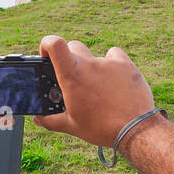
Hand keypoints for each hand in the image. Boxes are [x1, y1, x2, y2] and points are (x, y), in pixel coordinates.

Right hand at [32, 36, 154, 146]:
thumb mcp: (71, 126)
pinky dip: (112, 62)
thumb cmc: (101, 128)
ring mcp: (109, 63)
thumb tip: (38, 119)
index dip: (47, 44)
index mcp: (72, 75)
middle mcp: (90, 64)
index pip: (54, 43)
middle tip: (74, 76)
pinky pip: (115, 55)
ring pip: (95, 54)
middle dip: (70, 58)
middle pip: (74, 47)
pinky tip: (114, 77)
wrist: (134, 129)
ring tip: (97, 83)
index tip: (48, 55)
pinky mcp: (126, 65)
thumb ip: (50, 120)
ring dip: (92, 64)